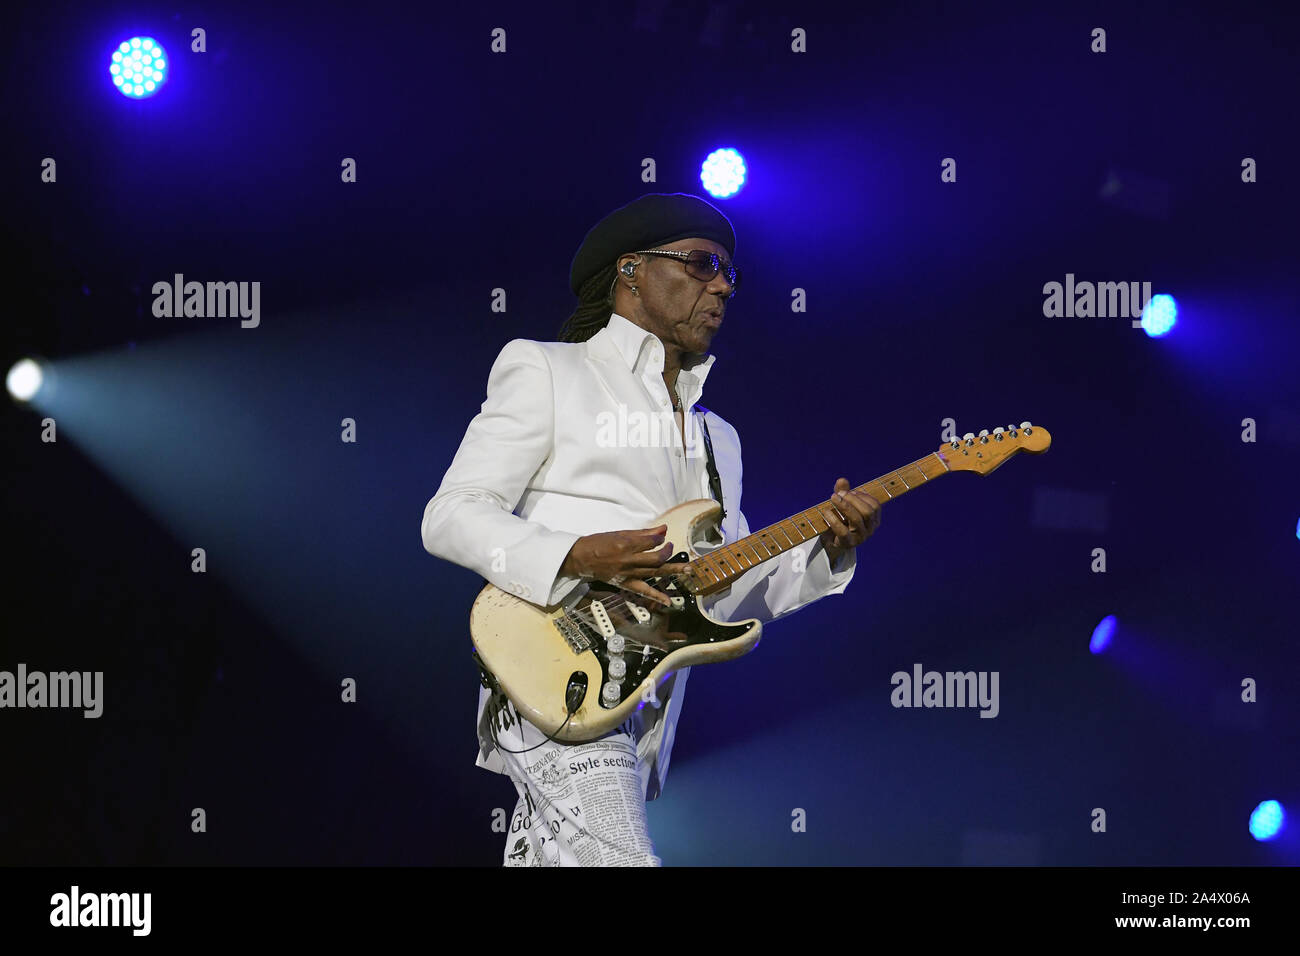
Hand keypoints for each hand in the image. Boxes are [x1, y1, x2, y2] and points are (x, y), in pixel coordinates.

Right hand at [560, 524, 688, 606]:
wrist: (581, 558)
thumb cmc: (599, 543)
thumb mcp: (620, 533)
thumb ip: (643, 533)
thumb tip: (662, 529)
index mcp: (626, 544)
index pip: (651, 541)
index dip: (660, 538)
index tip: (662, 537)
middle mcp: (629, 559)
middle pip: (656, 558)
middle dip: (668, 552)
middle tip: (672, 548)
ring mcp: (628, 573)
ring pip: (655, 573)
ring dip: (673, 570)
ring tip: (688, 570)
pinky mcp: (625, 583)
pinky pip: (644, 591)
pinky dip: (656, 596)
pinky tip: (668, 601)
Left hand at [816, 478, 881, 561]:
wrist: (832, 541)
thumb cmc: (841, 520)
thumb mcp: (843, 504)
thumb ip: (844, 492)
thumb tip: (842, 480)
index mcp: (874, 519)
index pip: (875, 505)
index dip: (862, 496)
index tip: (849, 491)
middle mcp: (870, 529)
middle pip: (867, 511)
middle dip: (853, 499)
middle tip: (838, 494)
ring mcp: (861, 537)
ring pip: (856, 519)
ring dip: (844, 505)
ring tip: (833, 498)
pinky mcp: (848, 544)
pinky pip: (843, 532)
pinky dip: (833, 520)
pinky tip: (826, 512)